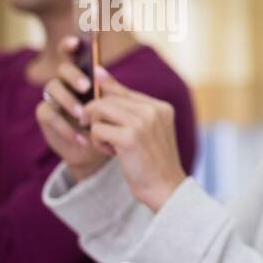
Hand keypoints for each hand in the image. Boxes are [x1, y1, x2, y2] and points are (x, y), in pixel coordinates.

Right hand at [34, 35, 109, 182]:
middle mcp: (65, 82)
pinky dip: (65, 126)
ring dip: (69, 101)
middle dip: (73, 75)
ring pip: (52, 89)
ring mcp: (53, 97)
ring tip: (83, 115)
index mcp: (82, 74)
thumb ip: (108, 89)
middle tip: (86, 86)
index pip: (71, 54)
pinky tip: (81, 136)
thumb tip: (101, 70)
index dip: (69, 45)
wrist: (98, 152)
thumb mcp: (112, 107)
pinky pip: (48, 113)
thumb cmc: (108, 124)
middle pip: (62, 69)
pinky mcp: (45, 115)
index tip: (76, 41)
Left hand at [83, 66, 186, 211]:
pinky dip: (97, 142)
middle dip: (96, 116)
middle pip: (106, 98)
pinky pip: (97, 129)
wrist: (166, 189)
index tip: (99, 112)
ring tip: (108, 144)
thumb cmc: (152, 161)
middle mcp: (154, 110)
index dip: (104, 99)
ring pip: (98, 110)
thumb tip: (99, 73)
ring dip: (96, 129)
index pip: (121, 90)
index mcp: (161, 107)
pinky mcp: (130, 138)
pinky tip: (111, 152)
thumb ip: (127, 104)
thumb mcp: (145, 129)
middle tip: (100, 134)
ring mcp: (143, 123)